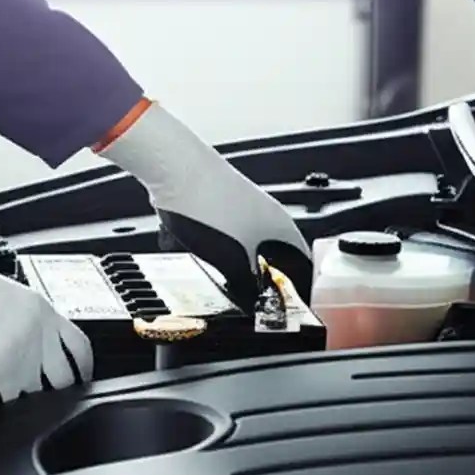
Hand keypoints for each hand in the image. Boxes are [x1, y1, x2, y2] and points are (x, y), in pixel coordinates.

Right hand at [0, 213, 91, 405]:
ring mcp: (20, 358)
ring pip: (36, 399)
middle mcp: (36, 335)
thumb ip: (18, 324)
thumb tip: (20, 350)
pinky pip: (5, 409)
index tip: (74, 384)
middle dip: (53, 396)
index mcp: (39, 311)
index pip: (79, 350)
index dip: (78, 372)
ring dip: (20, 405)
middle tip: (36, 403)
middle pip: (65, 381)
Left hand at [98, 102, 311, 307]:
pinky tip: (178, 239)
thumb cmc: (208, 205)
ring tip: (200, 259)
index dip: (297, 291)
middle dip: (245, 278)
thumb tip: (254, 303)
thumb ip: (246, 287)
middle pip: (265, 260)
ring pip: (232, 248)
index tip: (286, 308)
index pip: (303, 266)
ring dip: (215, 259)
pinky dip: (195, 242)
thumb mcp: (230, 261)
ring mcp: (238, 208)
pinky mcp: (213, 204)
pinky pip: (208, 235)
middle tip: (235, 293)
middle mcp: (265, 215)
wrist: (172, 166)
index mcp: (281, 228)